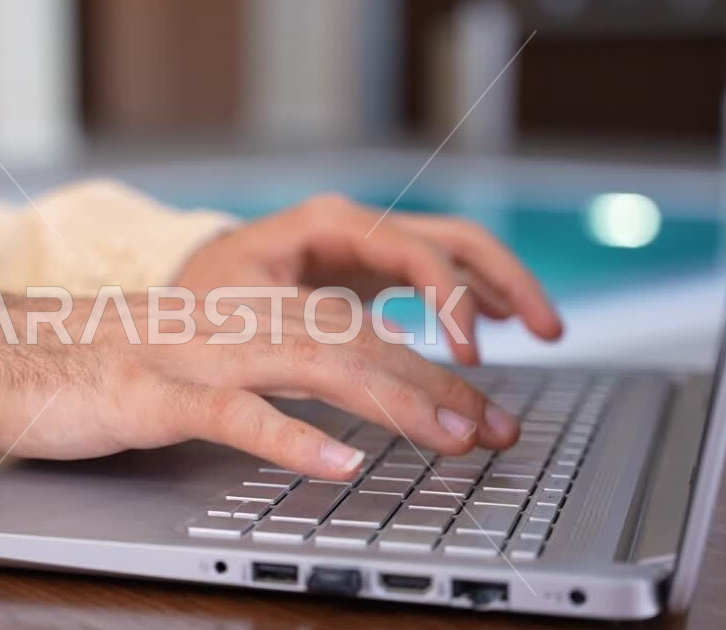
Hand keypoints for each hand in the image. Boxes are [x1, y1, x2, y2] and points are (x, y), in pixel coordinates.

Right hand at [0, 282, 521, 479]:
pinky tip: (340, 464)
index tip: (484, 408)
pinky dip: (290, 438)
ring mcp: (198, 356)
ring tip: (452, 436)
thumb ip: (267, 373)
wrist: (10, 356)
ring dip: (391, 400)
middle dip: (436, 384)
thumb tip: (339, 410)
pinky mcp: (157, 394)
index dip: (429, 367)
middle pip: (357, 342)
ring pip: (314, 364)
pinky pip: (234, 414)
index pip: (361, 331)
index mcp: (250, 314)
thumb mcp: (201, 363)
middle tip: (498, 428)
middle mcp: (235, 323)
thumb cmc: (109, 368)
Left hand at [175, 194, 563, 364]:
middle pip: (454, 240)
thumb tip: (381, 355)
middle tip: (546, 330)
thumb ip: (314, 329)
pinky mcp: (364, 275)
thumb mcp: (248, 311)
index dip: (453, 301)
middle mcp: (356, 229)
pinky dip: (466, 302)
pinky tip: (487, 332)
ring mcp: (364, 249)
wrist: (178, 295)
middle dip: (506, 282)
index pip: (416, 252)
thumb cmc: (202, 299)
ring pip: (453, 256)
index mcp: (330, 224)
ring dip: (499, 289)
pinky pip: (432, 281)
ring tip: (540, 329)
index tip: (471, 355)